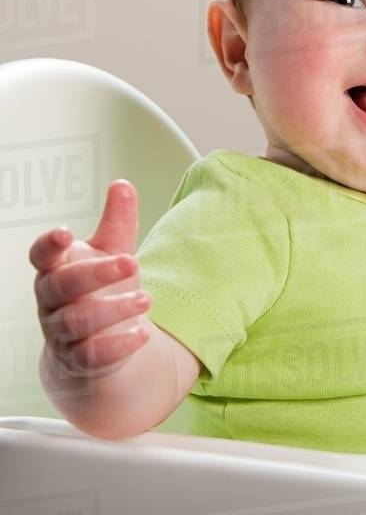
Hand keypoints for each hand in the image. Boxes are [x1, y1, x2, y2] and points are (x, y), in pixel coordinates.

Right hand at [30, 180, 150, 377]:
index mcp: (57, 270)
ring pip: (76, 321)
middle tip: (131, 262)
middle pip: (62, 286)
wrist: (93, 350)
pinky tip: (141, 336)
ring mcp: (63, 334)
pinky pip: (90, 356)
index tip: (67, 231)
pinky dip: (116, 346)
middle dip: (95, 274)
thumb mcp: (109, 254)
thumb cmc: (98, 292)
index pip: (42, 256)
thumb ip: (116, 223)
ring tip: (145, 299)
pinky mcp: (79, 361)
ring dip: (112, 310)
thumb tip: (121, 184)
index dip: (49, 244)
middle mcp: (53, 302)